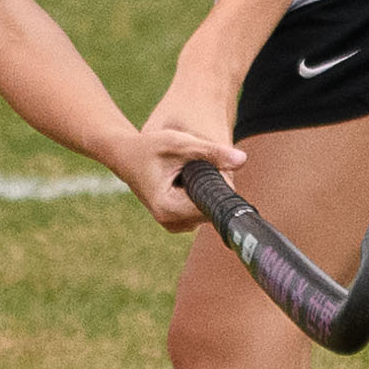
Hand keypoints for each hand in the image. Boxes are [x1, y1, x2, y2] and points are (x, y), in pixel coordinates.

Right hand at [125, 80, 242, 230]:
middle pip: (212, 209)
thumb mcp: (180, 143)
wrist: (125, 155)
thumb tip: (242, 159)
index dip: (218, 183)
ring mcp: (175, 224)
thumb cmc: (149, 147)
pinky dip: (200, 193)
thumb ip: (211, 152)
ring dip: (206, 189)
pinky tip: (187, 178)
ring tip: (187, 170)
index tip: (213, 165)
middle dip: (212, 186)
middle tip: (196, 164)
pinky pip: (201, 209)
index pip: (213, 205)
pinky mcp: (177, 221)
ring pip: (208, 210)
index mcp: (169, 209)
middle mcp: (171, 222)